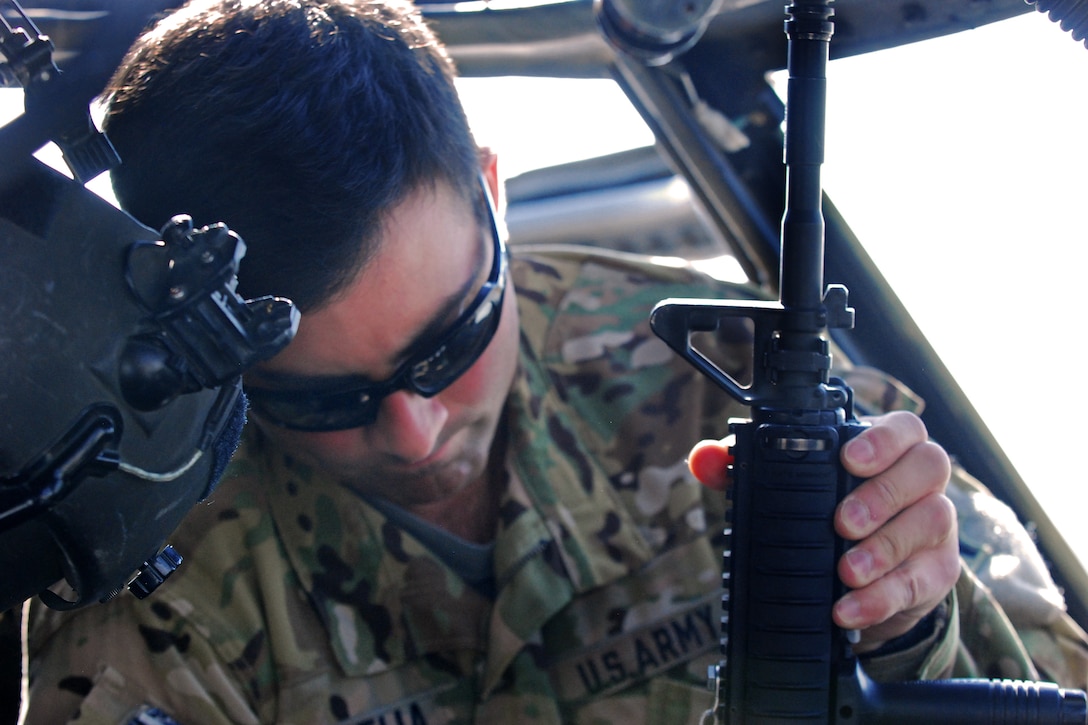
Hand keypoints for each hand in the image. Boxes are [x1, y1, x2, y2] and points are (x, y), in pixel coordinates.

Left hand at [688, 410, 956, 652]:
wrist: (860, 581)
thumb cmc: (825, 515)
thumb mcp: (787, 490)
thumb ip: (740, 468)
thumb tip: (703, 459)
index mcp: (886, 450)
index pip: (903, 427)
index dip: (883, 439)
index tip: (849, 460)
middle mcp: (919, 481)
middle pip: (928, 466)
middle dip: (883, 494)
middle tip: (842, 522)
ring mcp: (935, 525)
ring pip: (931, 521)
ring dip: (884, 549)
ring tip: (846, 571)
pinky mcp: (937, 572)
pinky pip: (922, 580)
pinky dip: (884, 597)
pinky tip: (850, 608)